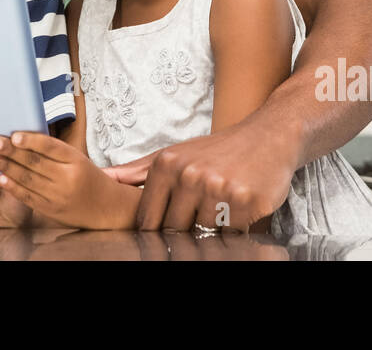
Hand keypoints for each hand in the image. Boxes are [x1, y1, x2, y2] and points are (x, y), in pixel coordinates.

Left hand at [0, 132, 138, 229]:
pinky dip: (13, 187)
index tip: (14, 135)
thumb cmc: (87, 177)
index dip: (32, 141)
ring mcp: (58, 196)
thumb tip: (22, 140)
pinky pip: (28, 197)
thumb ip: (54, 152)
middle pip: (36, 163)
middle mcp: (68, 178)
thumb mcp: (77, 159)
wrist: (106, 207)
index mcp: (76, 161)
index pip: (51, 148)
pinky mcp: (51, 210)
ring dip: (7, 168)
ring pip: (29, 180)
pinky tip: (0, 179)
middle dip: (12, 152)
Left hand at [128, 117, 300, 231]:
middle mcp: (188, 175)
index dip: (157, 233)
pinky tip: (240, 210)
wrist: (269, 136)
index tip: (168, 232)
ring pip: (203, 236)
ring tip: (223, 210)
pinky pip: (231, 236)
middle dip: (186, 232)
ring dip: (213, 231)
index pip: (148, 221)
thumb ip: (135, 172)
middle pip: (174, 232)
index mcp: (166, 166)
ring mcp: (216, 188)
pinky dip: (236, 231)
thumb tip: (102, 179)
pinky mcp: (245, 201)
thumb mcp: (174, 154)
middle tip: (202, 216)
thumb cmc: (218, 151)